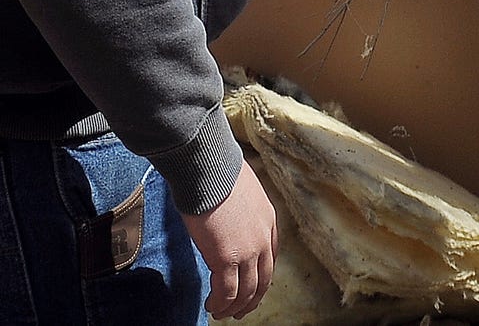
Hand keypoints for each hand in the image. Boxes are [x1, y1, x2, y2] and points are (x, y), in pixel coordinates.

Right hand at [179, 160, 276, 318]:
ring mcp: (246, 251)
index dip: (261, 274)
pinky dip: (220, 303)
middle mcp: (262, 239)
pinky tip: (212, 306)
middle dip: (253, 298)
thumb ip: (239, 205)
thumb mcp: (240, 187)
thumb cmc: (216, 168)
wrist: (207, 167)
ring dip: (235, 306)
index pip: (271, 255)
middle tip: (242, 309)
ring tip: (224, 313)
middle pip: (263, 279)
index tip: (252, 282)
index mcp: (268, 220)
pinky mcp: (226, 259)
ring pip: (246, 291)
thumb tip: (225, 208)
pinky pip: (226, 291)